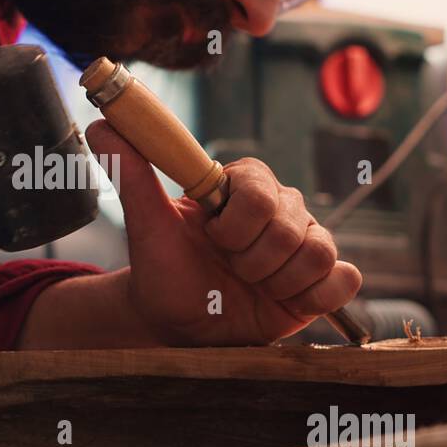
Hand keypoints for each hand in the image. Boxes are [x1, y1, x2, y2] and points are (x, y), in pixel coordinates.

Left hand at [86, 119, 360, 345]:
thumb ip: (130, 173)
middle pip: (289, 228)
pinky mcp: (324, 278)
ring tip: (251, 287)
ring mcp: (306, 241)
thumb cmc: (163, 268)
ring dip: (276, 283)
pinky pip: (344, 279)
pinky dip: (313, 297)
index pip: (258, 195)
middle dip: (249, 262)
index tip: (210, 239)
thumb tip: (102, 125)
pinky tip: (282, 301)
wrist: (178, 322)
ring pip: (319, 255)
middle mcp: (283, 206)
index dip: (233, 229)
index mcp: (246, 183)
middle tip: (228, 269)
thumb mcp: (146, 225)